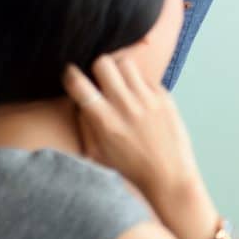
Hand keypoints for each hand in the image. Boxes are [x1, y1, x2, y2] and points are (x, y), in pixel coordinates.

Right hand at [64, 53, 209, 225]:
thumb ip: (86, 124)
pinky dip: (138, 82)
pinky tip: (138, 96)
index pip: (79, 83)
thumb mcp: (97, 152)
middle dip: (96, 68)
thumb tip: (80, 100)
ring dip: (118, 70)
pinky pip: (146, 77)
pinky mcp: (165, 98)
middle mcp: (126, 106)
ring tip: (119, 84)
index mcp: (104, 121)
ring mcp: (148, 100)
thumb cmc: (130, 169)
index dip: (70, 75)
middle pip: (103, 63)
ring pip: (126, 63)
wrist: (169, 176)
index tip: (71, 76)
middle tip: (99, 80)